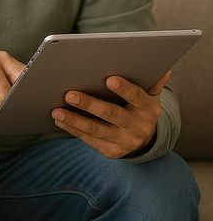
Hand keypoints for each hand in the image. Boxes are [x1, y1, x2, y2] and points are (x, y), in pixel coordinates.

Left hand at [51, 71, 169, 157]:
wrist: (142, 138)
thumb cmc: (139, 107)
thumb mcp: (149, 95)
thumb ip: (152, 81)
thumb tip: (163, 69)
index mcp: (148, 108)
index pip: (137, 97)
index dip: (124, 89)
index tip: (109, 79)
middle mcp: (138, 126)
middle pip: (112, 114)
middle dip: (90, 104)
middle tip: (69, 94)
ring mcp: (124, 141)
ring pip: (96, 130)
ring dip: (74, 120)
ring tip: (56, 111)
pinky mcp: (110, 151)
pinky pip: (88, 139)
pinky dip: (72, 129)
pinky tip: (59, 120)